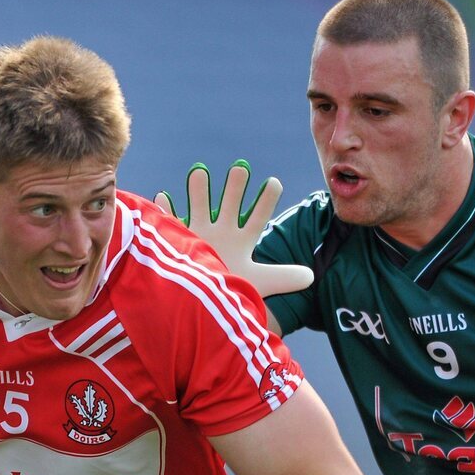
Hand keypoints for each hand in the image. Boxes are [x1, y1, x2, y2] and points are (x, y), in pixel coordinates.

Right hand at [155, 160, 313, 296]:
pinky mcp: (177, 239)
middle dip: (235, 187)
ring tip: (200, 172)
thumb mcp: (258, 282)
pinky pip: (170, 222)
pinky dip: (165, 211)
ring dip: (200, 190)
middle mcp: (221, 232)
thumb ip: (283, 277)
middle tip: (241, 169)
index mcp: (241, 239)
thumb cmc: (231, 290)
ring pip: (200, 205)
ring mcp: (198, 233)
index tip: (274, 183)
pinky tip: (163, 197)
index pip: (257, 218)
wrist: (202, 304)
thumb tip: (311, 277)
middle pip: (230, 204)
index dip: (266, 201)